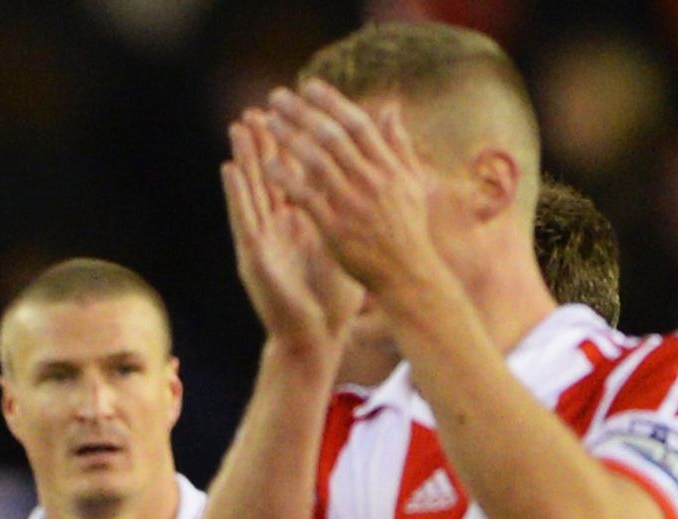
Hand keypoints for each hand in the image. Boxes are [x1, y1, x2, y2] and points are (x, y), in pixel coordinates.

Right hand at [223, 110, 361, 356]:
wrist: (316, 335)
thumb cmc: (330, 297)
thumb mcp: (344, 245)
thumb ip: (351, 211)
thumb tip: (367, 185)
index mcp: (298, 223)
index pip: (291, 175)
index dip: (289, 144)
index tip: (290, 112)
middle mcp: (275, 227)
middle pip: (267, 176)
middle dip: (262, 142)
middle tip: (255, 107)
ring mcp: (261, 239)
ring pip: (250, 189)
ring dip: (243, 157)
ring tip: (237, 125)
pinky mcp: (253, 255)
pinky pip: (242, 217)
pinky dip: (235, 192)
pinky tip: (228, 170)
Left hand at [255, 80, 447, 309]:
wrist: (407, 273)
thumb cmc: (408, 227)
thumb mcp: (411, 182)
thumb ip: (398, 144)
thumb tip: (391, 107)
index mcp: (389, 166)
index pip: (357, 124)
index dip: (332, 102)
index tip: (308, 85)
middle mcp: (372, 180)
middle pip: (333, 137)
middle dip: (302, 113)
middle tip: (276, 96)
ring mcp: (353, 204)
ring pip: (317, 162)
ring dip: (290, 139)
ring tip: (266, 123)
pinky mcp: (336, 228)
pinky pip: (307, 198)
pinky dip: (288, 180)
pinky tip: (267, 166)